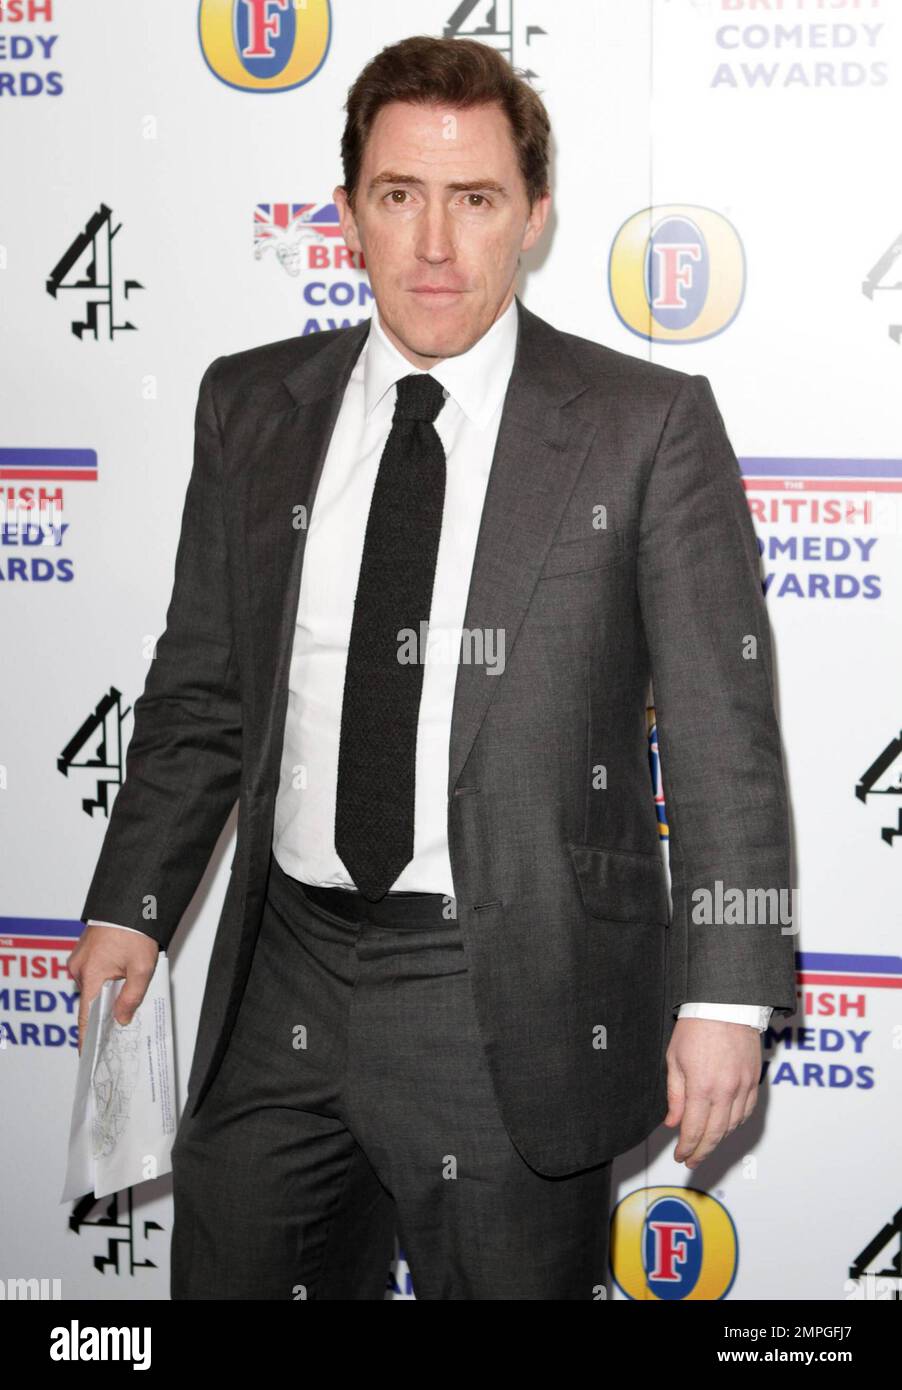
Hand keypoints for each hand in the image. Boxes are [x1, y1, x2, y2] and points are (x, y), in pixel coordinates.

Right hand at [67, 925, 159, 1055]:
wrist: (130, 901)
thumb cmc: (135, 930)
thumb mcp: (142, 968)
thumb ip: (131, 997)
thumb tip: (121, 1020)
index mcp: (90, 976)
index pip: (86, 1018)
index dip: (88, 1039)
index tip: (89, 1056)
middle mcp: (80, 969)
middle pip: (92, 1001)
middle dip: (107, 1012)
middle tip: (123, 1024)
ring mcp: (80, 958)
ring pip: (94, 985)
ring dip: (108, 991)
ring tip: (129, 994)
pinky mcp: (86, 950)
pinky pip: (94, 971)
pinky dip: (106, 978)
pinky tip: (123, 976)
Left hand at [662, 1017, 761, 1168]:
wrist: (725, 1005)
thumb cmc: (695, 1028)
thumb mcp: (675, 1059)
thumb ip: (674, 1094)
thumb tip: (672, 1123)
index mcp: (701, 1087)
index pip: (694, 1129)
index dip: (686, 1148)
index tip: (680, 1156)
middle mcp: (725, 1091)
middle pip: (715, 1134)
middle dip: (702, 1152)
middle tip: (692, 1161)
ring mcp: (743, 1086)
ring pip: (733, 1125)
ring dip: (719, 1140)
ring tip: (706, 1146)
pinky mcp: (754, 1080)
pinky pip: (747, 1111)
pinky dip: (736, 1124)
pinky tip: (726, 1127)